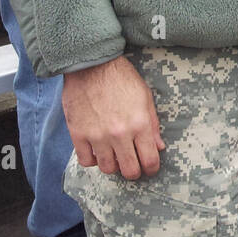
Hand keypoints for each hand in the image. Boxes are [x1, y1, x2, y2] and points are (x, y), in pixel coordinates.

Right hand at [61, 56, 164, 179]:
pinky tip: (97, 150)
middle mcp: (119, 134)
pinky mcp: (78, 135)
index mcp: (139, 124)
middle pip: (129, 171)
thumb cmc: (121, 78)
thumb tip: (159, 147)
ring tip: (114, 155)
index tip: (149, 167)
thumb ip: (153, 125)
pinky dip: (92, 160)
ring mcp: (97, 136)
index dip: (151, 168)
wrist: (92, 65)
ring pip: (107, 168)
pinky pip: (86, 161)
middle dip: (134, 171)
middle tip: (132, 164)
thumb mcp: (145, 96)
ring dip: (113, 164)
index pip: (149, 161)